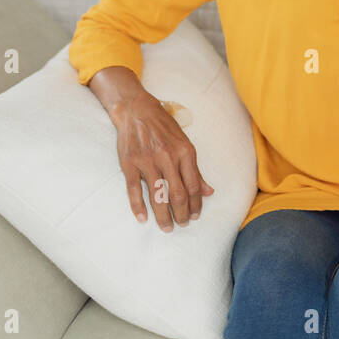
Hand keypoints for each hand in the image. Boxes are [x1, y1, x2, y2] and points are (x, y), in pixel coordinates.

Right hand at [110, 91, 213, 231]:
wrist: (137, 110)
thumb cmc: (164, 127)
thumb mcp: (185, 143)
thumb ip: (195, 169)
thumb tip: (209, 191)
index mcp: (185, 152)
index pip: (194, 185)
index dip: (196, 204)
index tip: (196, 215)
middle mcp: (167, 157)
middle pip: (178, 194)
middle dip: (182, 214)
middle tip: (183, 225)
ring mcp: (147, 161)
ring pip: (157, 196)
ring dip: (163, 215)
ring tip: (167, 227)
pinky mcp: (130, 164)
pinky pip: (134, 190)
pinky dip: (138, 207)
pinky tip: (143, 219)